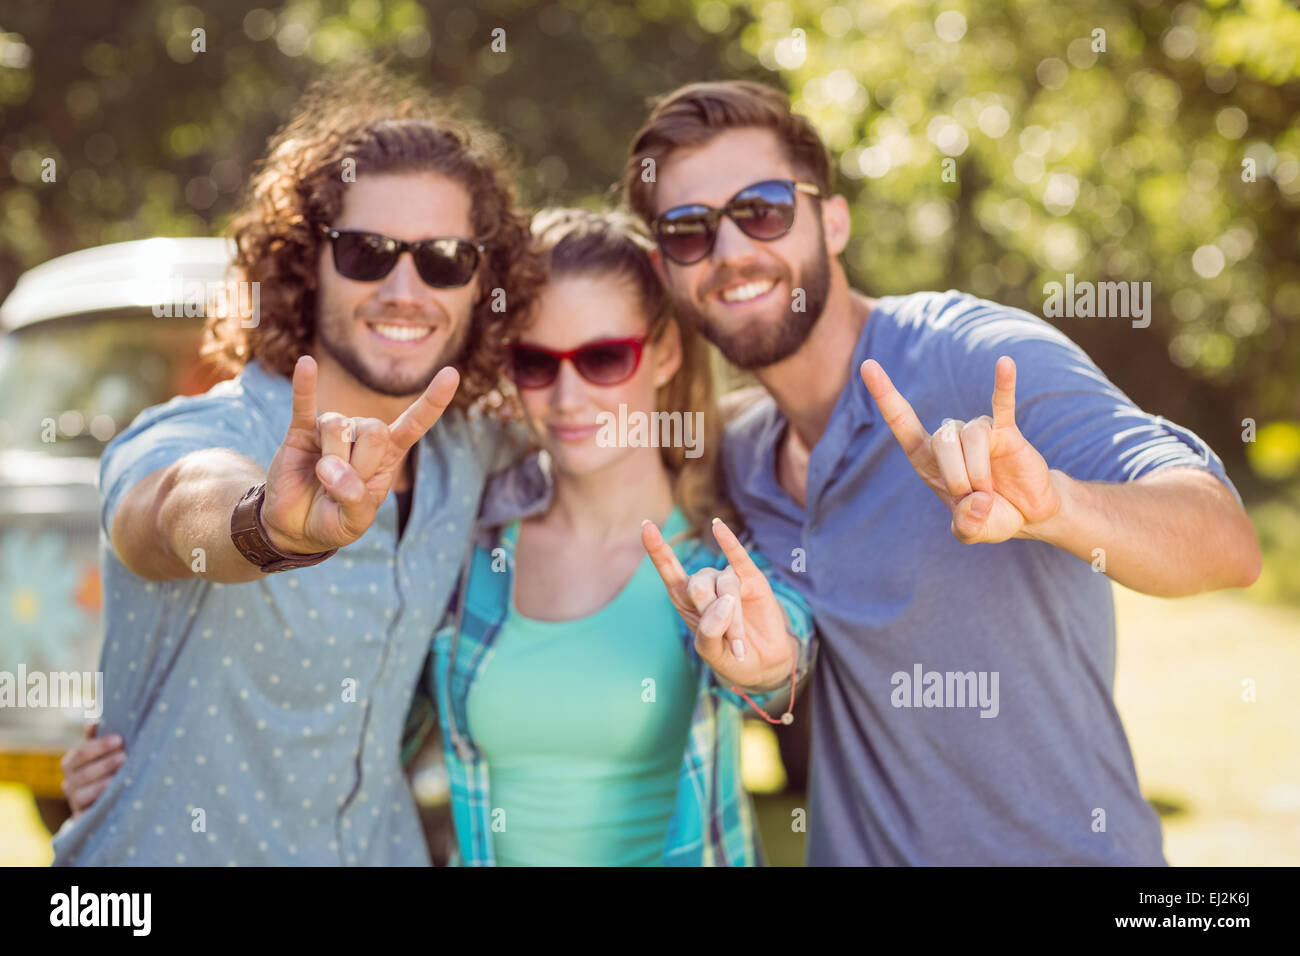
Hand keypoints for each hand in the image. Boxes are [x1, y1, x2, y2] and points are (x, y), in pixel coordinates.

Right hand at [60, 723, 124, 818]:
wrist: (98, 802)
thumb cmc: (101, 769)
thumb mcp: (98, 753)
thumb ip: (96, 739)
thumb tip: (94, 721)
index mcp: (71, 763)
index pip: (81, 753)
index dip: (100, 746)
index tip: (119, 739)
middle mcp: (69, 783)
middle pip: (83, 773)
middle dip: (105, 764)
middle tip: (125, 756)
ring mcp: (74, 801)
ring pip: (84, 793)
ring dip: (104, 783)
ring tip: (121, 776)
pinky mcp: (82, 818)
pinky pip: (88, 812)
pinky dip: (101, 803)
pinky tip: (115, 795)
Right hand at [260, 355, 458, 552]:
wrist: (296, 525)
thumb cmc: (333, 520)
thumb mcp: (354, 522)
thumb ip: (354, 499)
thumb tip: (331, 468)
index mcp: (388, 456)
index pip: (414, 424)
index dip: (433, 402)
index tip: (451, 374)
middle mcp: (363, 435)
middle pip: (375, 430)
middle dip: (360, 464)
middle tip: (342, 487)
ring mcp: (333, 429)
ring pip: (339, 427)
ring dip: (330, 460)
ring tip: (322, 477)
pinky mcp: (301, 430)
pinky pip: (305, 404)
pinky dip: (305, 386)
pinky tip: (306, 364)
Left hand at [641, 516, 798, 690]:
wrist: (762, 662)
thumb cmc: (728, 655)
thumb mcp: (710, 651)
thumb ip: (709, 631)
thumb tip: (725, 603)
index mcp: (685, 597)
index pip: (668, 568)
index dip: (657, 548)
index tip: (646, 526)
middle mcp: (704, 583)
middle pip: (698, 586)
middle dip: (712, 616)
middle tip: (725, 642)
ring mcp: (728, 578)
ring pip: (726, 588)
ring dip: (734, 621)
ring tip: (738, 646)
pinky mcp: (752, 578)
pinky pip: (739, 558)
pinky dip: (728, 542)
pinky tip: (718, 527)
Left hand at [860, 355, 1060, 542]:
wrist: (1027, 514)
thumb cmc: (989, 516)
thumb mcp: (971, 530)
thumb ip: (966, 525)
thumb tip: (978, 503)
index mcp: (927, 458)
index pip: (901, 422)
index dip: (885, 395)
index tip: (868, 365)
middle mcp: (949, 439)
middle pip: (942, 441)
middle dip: (957, 476)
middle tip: (973, 499)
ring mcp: (977, 431)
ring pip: (970, 438)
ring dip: (978, 471)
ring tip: (989, 493)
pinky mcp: (1007, 431)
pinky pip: (1003, 404)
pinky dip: (1004, 385)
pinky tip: (1004, 363)